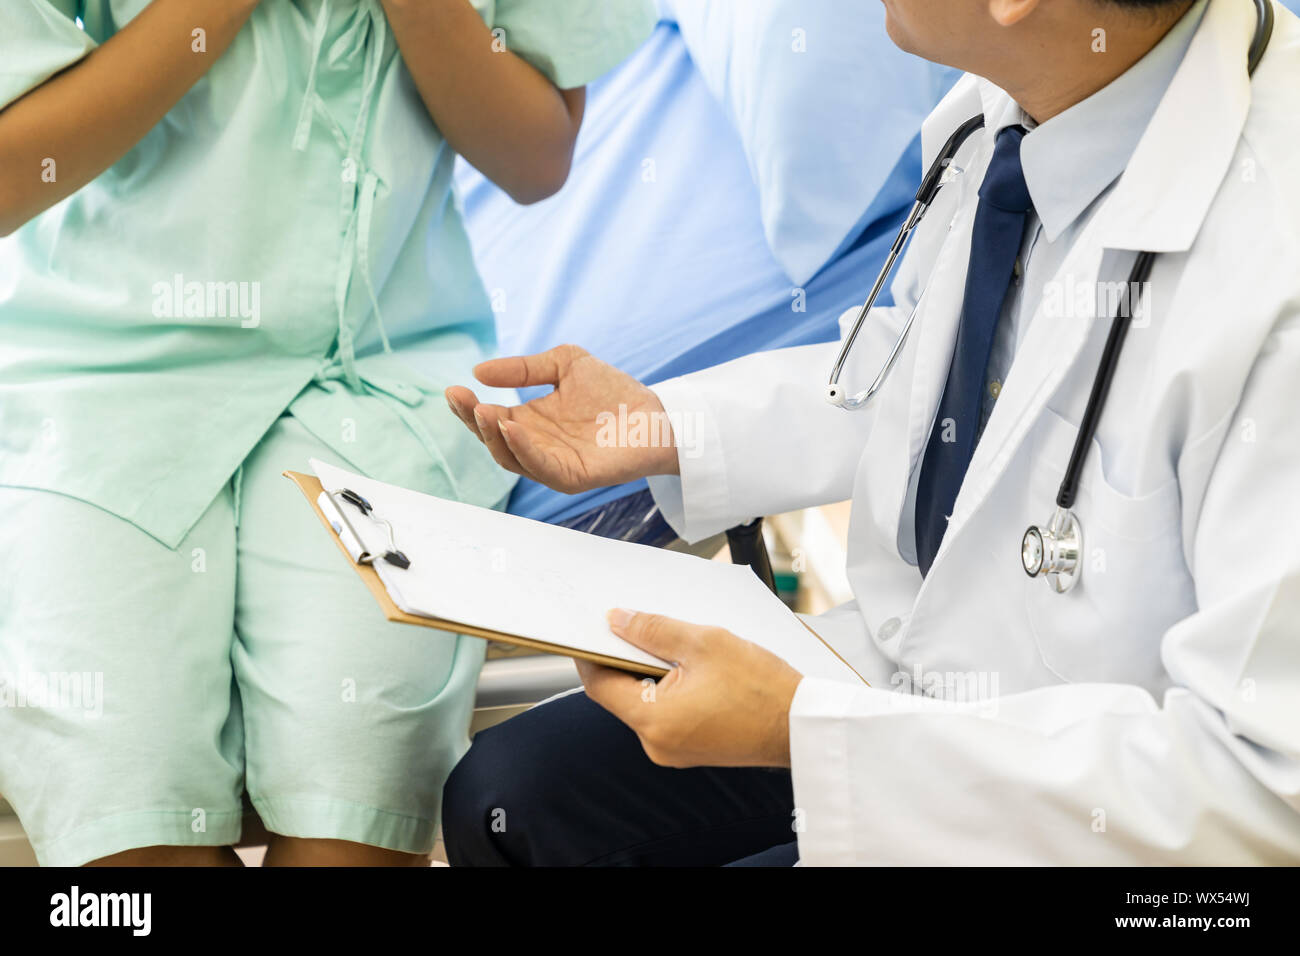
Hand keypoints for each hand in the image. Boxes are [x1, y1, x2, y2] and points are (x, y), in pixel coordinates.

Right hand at [446, 345, 679, 493]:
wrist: (656, 413)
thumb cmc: (613, 391)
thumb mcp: (564, 364)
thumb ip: (523, 369)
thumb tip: (478, 370)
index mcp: (528, 422)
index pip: (489, 418)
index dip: (468, 407)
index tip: (453, 389)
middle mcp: (535, 446)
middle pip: (493, 440)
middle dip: (473, 421)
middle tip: (460, 398)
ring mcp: (551, 464)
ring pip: (511, 458)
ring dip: (493, 436)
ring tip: (484, 411)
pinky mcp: (571, 476)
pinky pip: (541, 467)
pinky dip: (524, 449)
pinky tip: (513, 428)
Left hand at [577, 610, 803, 768]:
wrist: (802, 725)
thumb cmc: (764, 688)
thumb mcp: (704, 642)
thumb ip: (653, 629)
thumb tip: (617, 621)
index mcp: (653, 719)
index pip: (598, 684)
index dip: (589, 653)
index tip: (591, 629)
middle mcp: (656, 743)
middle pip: (620, 693)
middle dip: (625, 657)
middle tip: (638, 624)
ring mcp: (673, 750)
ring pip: (643, 701)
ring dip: (650, 670)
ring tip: (676, 644)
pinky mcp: (690, 748)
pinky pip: (664, 712)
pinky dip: (667, 687)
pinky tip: (689, 667)